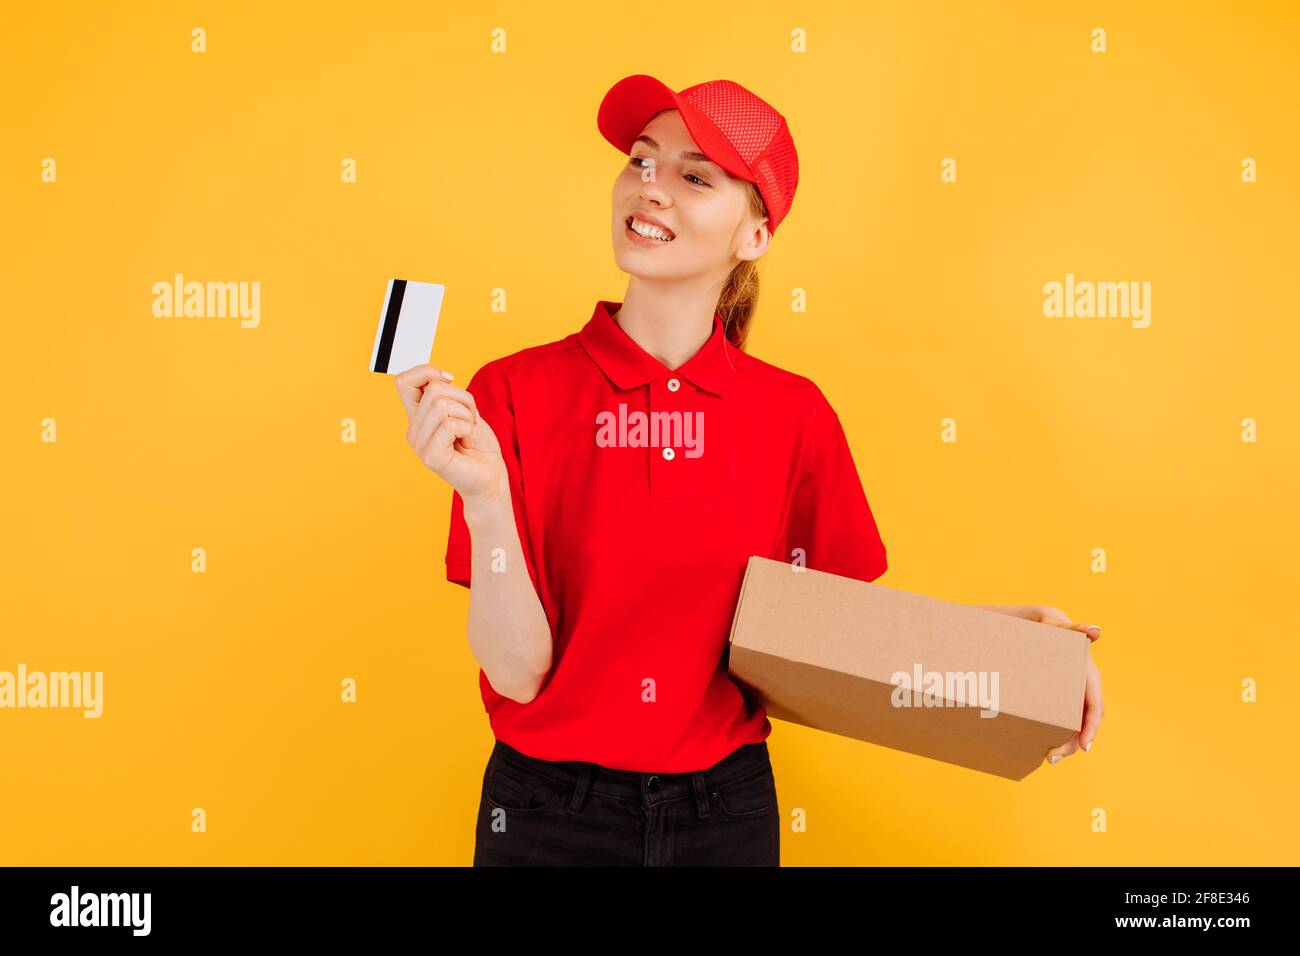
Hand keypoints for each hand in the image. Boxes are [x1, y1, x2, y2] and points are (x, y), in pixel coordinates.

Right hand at [394, 364, 508, 503]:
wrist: (490, 477)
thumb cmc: (479, 444)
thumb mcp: (463, 409)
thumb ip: (447, 394)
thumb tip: (441, 377)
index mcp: (417, 418)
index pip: (403, 381)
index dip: (427, 372)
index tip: (449, 380)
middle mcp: (413, 431)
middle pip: (434, 390)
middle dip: (463, 399)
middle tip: (470, 421)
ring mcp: (420, 445)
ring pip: (442, 405)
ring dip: (467, 416)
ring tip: (468, 433)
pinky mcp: (431, 457)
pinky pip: (450, 424)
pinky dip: (467, 429)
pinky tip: (467, 443)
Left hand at [978, 604, 1104, 764]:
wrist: (1039, 628)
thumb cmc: (1050, 628)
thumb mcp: (1059, 628)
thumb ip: (1074, 628)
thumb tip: (1096, 630)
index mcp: (1089, 677)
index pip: (1095, 708)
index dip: (1091, 728)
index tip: (1084, 746)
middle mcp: (1085, 690)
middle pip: (1086, 723)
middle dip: (1073, 744)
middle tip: (1053, 758)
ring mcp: (1073, 696)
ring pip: (1075, 726)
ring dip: (1065, 744)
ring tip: (1049, 758)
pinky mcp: (1061, 698)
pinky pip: (1064, 720)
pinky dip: (1057, 734)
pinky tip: (1044, 746)